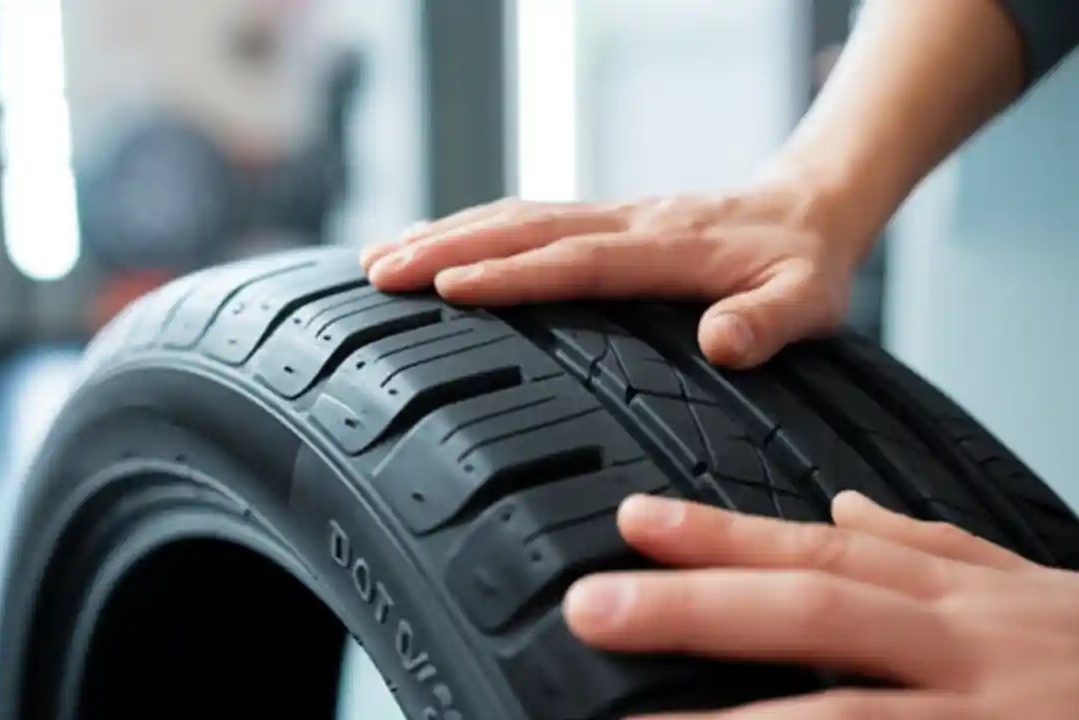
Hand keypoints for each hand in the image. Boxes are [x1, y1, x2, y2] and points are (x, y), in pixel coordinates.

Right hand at [359, 181, 873, 368]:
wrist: (808, 207)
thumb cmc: (804, 265)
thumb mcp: (808, 301)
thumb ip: (768, 322)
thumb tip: (722, 343)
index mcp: (669, 248)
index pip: (578, 261)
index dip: (512, 274)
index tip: (448, 288)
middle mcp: (628, 222)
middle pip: (523, 228)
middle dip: (446, 249)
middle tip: (379, 275)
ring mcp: (609, 214)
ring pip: (512, 216)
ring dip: (442, 234)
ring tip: (376, 261)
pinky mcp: (600, 218)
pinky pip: (524, 217)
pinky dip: (467, 227)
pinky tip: (429, 244)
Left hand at [563, 492, 1078, 718]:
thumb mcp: (1038, 592)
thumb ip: (939, 551)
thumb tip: (847, 512)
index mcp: (969, 603)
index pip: (827, 552)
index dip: (724, 535)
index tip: (634, 520)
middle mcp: (974, 653)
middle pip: (820, 613)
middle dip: (700, 605)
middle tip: (593, 606)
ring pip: (848, 718)